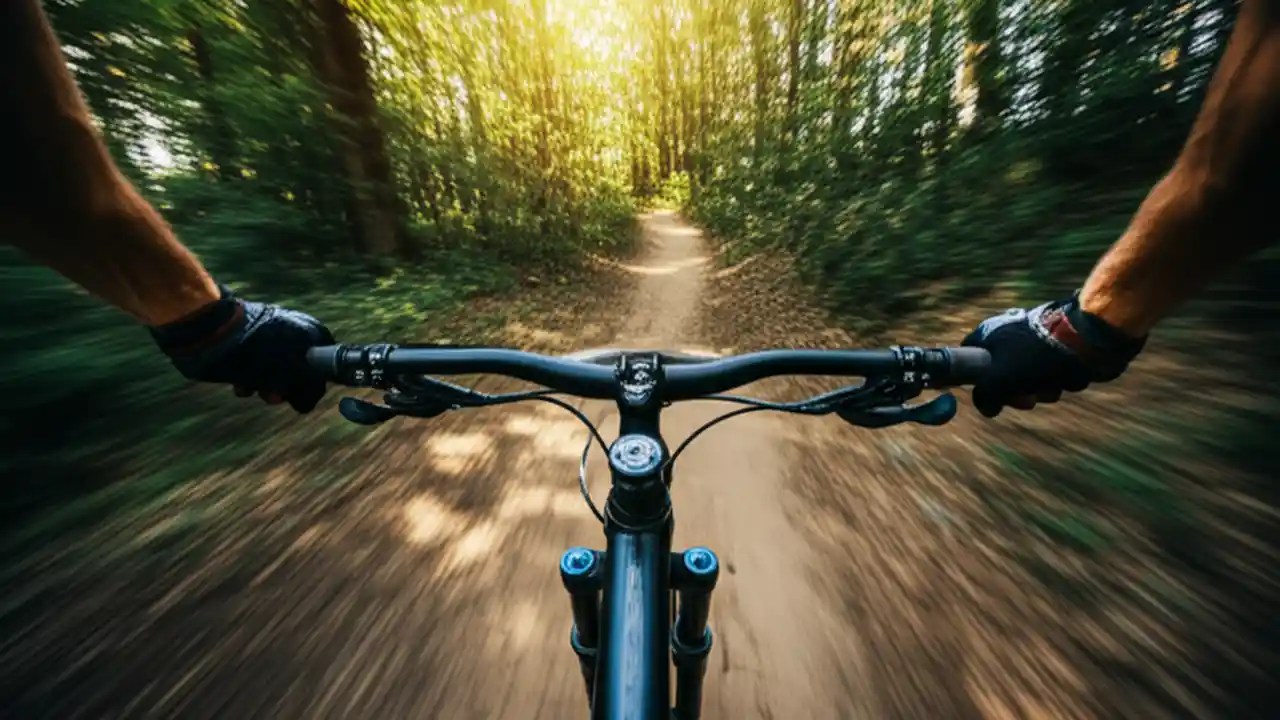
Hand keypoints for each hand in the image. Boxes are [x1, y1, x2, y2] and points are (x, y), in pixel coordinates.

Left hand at [150, 285, 333, 412]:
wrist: (213, 333)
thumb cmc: (261, 350)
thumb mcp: (295, 370)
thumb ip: (310, 389)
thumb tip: (306, 404)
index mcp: (309, 330)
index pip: (326, 361)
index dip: (316, 381)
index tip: (305, 394)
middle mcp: (292, 332)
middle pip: (300, 371)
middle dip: (288, 388)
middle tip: (277, 395)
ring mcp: (267, 339)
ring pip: (275, 374)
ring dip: (266, 388)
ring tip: (256, 390)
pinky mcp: (245, 347)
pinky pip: (253, 371)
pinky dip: (249, 382)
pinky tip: (240, 385)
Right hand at [961, 293, 1144, 417]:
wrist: (1087, 338)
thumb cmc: (1037, 355)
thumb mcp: (999, 379)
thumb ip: (984, 396)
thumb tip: (988, 408)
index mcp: (989, 333)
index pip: (966, 358)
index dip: (974, 379)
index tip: (989, 393)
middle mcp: (1008, 334)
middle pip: (998, 374)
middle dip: (1014, 391)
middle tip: (1027, 399)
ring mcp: (1032, 340)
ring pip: (1025, 378)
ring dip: (1038, 390)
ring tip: (1051, 387)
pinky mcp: (1054, 347)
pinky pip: (1047, 373)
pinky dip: (1055, 380)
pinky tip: (1064, 379)